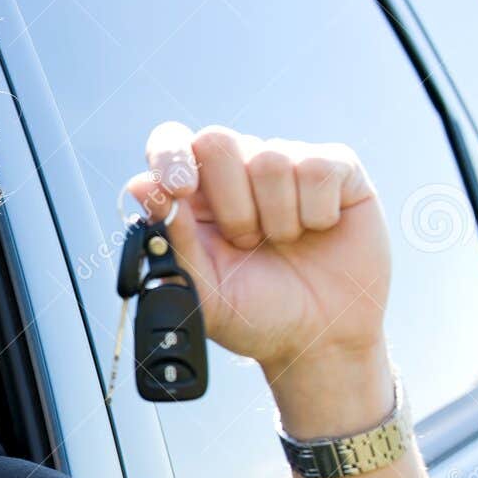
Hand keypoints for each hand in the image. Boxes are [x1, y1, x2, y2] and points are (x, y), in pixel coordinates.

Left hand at [127, 122, 390, 377]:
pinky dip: (317, 212)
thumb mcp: (204, 291)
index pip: (171, 142)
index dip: (171, 155)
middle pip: (216, 140)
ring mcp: (287, 164)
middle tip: (245, 242)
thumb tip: (141, 187)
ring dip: (277, 217)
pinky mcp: (336, 169)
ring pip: (270, 158)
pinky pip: (319, 168)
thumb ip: (173, 240)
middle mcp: (237, 172)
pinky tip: (319, 229)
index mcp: (195, 195)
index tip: (181, 189)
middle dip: (230, 203)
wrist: (320, 337)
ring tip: (282, 243)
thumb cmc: (255, 314)